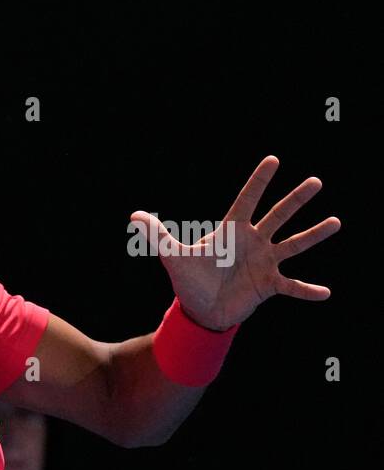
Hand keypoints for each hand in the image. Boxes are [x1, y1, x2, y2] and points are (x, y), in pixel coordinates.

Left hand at [130, 155, 340, 330]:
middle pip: (278, 216)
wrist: (200, 310)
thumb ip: (158, 235)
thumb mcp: (173, 256)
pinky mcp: (269, 285)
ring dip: (314, 235)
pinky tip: (326, 293)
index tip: (273, 160)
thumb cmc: (190, 279)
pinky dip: (307, 290)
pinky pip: (292, 286)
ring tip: (335, 222)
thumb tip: (134, 215)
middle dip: (295, 200)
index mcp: (232, 231)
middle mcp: (253, 242)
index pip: (247, 200)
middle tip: (315, 182)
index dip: (258, 182)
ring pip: (294, 244)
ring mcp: (265, 262)